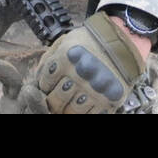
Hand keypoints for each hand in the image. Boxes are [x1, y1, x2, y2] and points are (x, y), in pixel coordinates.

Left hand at [19, 12, 146, 113]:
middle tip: (55, 101)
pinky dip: (85, 113)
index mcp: (66, 58)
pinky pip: (92, 115)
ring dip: (68, 110)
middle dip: (53, 103)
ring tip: (69, 104)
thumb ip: (49, 60)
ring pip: (72, 111)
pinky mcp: (111, 99)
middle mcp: (80, 74)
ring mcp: (96, 88)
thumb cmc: (89, 42)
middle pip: (56, 101)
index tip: (47, 88)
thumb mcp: (64, 42)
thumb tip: (36, 80)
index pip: (45, 83)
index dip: (44, 88)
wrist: (121, 43)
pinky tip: (84, 105)